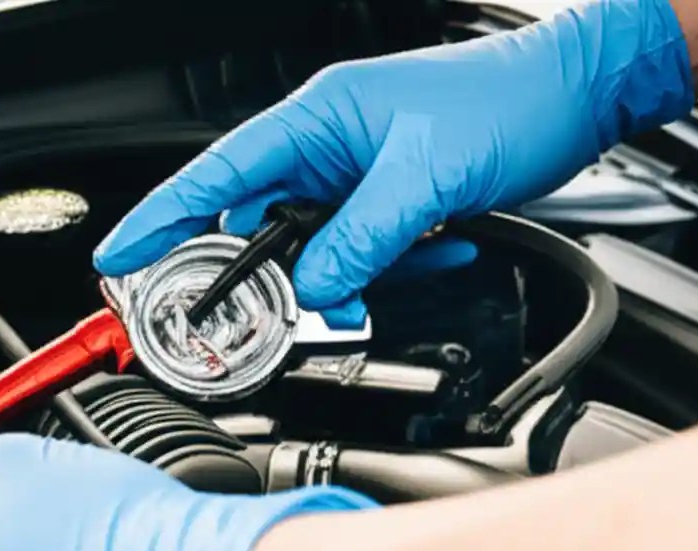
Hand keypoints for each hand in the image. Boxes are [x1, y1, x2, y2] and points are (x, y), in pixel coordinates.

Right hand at [94, 0, 692, 327]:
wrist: (577, 95)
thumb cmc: (506, 101)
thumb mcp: (425, 177)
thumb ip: (363, 239)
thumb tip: (319, 287)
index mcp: (316, 120)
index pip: (216, 174)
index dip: (161, 217)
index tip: (119, 255)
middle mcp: (328, 145)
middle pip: (263, 221)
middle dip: (272, 271)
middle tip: (276, 308)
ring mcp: (358, 172)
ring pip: (317, 242)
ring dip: (344, 274)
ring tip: (382, 279)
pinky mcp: (391, 195)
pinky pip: (365, 244)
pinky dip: (390, 263)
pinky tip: (434, 252)